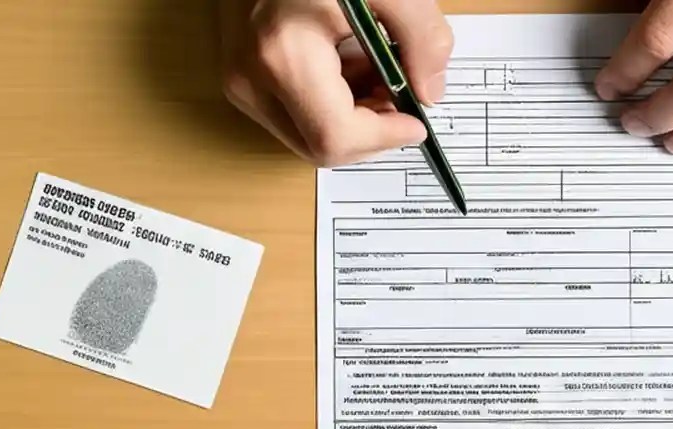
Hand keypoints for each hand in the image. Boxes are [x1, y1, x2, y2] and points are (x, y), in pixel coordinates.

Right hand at [219, 0, 453, 165]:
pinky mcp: (242, 76)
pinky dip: (332, 103)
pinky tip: (352, 65)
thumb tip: (430, 92)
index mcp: (283, 54)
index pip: (336, 137)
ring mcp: (242, 80)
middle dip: (370, 132)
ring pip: (308, 136)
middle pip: (322, 148)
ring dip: (354, 118)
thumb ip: (421, 37)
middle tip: (402, 96)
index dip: (384, 137)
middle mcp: (252, 78)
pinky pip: (294, 114)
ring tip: (379, 71)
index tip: (416, 120)